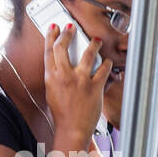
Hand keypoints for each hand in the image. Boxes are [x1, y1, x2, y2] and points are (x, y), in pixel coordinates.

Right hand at [42, 23, 112, 143]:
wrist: (72, 129)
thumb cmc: (62, 114)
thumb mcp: (52, 92)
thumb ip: (56, 77)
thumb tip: (61, 65)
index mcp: (51, 77)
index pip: (49, 51)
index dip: (51, 36)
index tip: (55, 27)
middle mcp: (64, 76)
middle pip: (63, 48)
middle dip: (68, 34)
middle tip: (72, 27)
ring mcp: (80, 81)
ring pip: (87, 55)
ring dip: (93, 45)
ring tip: (96, 40)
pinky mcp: (94, 87)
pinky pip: (103, 70)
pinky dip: (107, 64)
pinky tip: (108, 61)